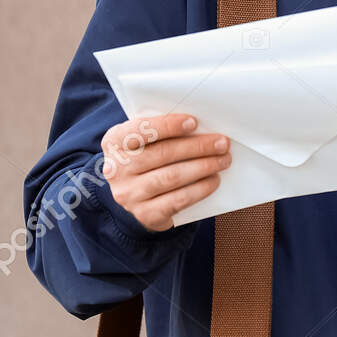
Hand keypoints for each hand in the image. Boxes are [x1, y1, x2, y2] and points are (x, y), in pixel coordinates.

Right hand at [100, 113, 230, 231]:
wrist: (135, 196)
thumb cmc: (147, 158)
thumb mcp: (144, 141)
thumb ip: (161, 131)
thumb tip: (201, 126)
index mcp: (114, 141)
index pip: (140, 130)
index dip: (168, 125)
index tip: (194, 122)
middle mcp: (117, 169)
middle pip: (162, 154)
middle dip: (197, 147)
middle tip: (222, 143)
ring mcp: (129, 194)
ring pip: (171, 177)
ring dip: (203, 167)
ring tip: (223, 160)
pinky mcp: (145, 214)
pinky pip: (177, 200)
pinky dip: (199, 189)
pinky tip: (214, 180)